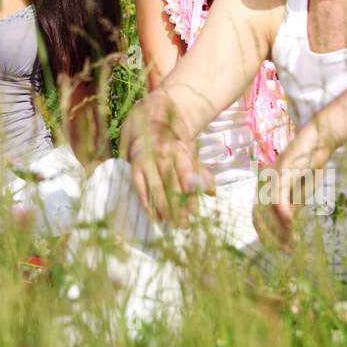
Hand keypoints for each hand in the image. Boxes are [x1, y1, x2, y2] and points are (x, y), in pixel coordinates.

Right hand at [125, 98, 211, 226]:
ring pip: (155, 188)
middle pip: (171, 184)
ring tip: (172, 225)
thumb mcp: (189, 153)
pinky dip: (147, 204)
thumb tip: (211, 192)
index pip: (185, 171)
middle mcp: (161, 154)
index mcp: (178, 149)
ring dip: (164, 209)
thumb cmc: (172, 143)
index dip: (189, 189)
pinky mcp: (135, 167)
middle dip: (178, 206)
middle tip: (185, 225)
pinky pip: (140, 188)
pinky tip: (154, 217)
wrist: (148, 122)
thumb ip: (200, 172)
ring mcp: (147, 160)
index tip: (194, 209)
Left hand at [252, 123, 332, 248]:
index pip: (258, 215)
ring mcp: (271, 177)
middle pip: (259, 216)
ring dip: (279, 229)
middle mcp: (264, 181)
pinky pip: (278, 196)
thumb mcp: (301, 191)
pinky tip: (291, 224)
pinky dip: (282, 212)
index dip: (267, 234)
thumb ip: (292, 206)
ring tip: (291, 243)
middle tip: (287, 251)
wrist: (320, 141)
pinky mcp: (282, 172)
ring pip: (268, 209)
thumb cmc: (311, 163)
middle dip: (272, 237)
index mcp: (266, 186)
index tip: (280, 248)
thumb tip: (287, 226)